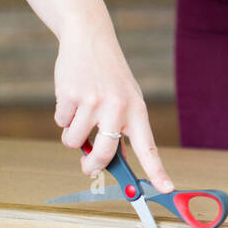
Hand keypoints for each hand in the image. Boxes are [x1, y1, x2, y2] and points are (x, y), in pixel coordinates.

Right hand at [54, 22, 175, 192]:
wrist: (90, 38)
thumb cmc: (110, 76)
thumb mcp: (126, 99)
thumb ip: (122, 130)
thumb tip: (113, 164)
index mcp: (137, 111)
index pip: (148, 147)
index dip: (157, 171)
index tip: (166, 189)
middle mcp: (118, 107)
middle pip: (104, 155)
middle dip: (92, 166)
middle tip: (87, 167)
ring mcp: (94, 101)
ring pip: (75, 141)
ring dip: (73, 135)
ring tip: (80, 112)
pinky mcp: (71, 95)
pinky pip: (61, 123)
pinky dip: (63, 116)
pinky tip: (71, 96)